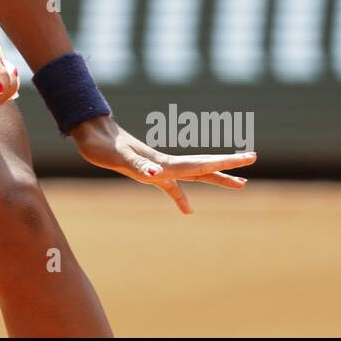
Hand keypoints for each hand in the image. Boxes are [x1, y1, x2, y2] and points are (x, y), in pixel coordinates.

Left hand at [70, 116, 256, 213]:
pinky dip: (181, 197)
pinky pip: (171, 186)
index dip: (224, 163)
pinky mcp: (146, 171)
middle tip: (252, 172)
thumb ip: (137, 164)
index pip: (199, 164)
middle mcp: (164, 164)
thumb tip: (156, 175)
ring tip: (240, 185)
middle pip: (203, 169)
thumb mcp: (118, 157)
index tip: (248, 158)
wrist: (88, 131)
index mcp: (162, 162)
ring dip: (215, 180)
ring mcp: (157, 167)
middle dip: (228, 172)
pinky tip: (188, 209)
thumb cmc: (102, 145)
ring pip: (192, 176)